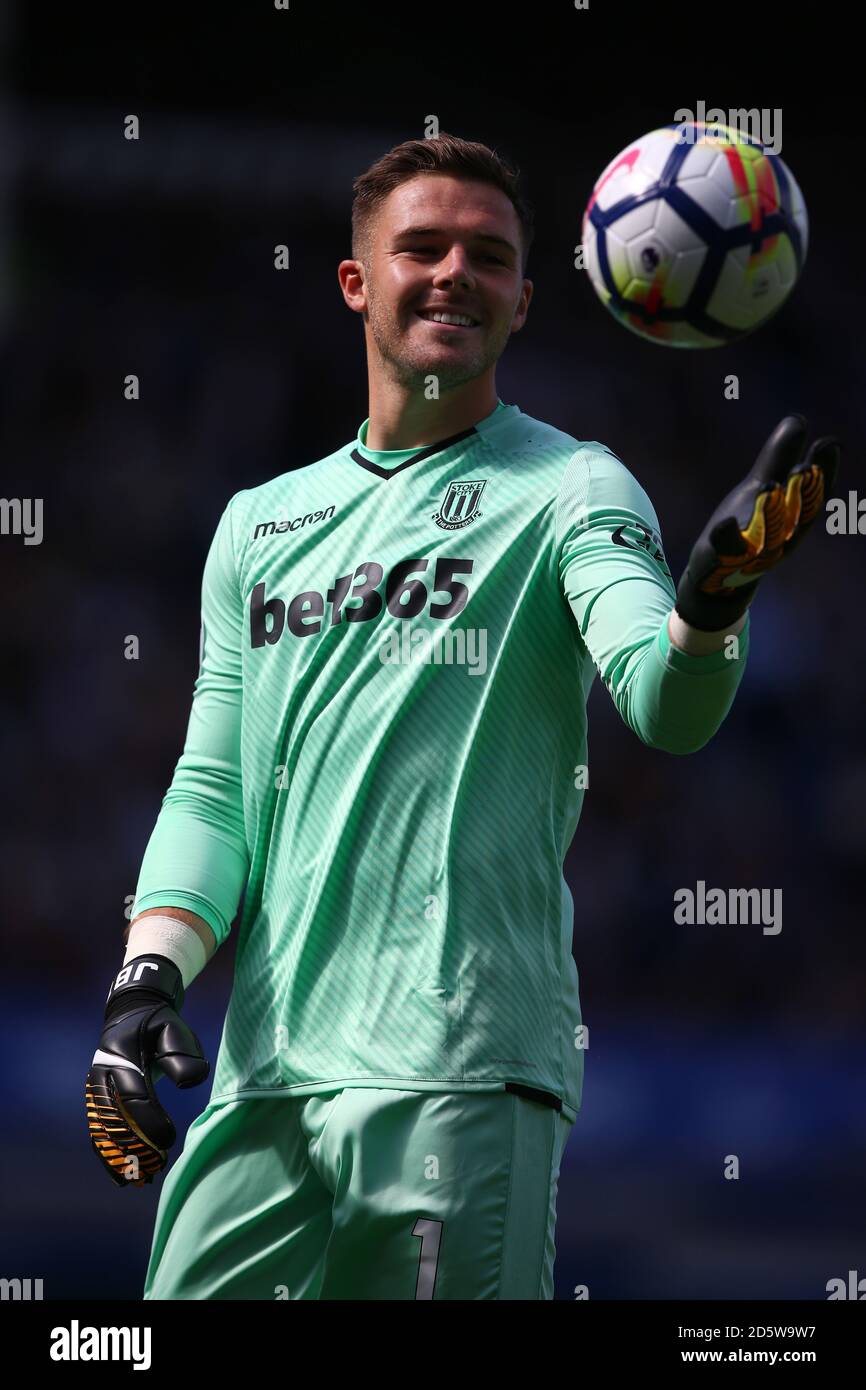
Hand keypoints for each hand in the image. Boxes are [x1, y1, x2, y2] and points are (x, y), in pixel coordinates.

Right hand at [85, 955, 208, 1186]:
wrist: (130, 1015)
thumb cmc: (158, 1025)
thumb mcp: (174, 1028)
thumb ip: (182, 1052)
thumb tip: (187, 1083)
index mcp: (120, 1056)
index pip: (133, 1097)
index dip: (149, 1122)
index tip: (169, 1140)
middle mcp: (102, 1076)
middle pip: (113, 1120)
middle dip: (134, 1147)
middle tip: (157, 1166)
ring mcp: (96, 1091)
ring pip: (103, 1131)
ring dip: (120, 1157)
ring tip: (140, 1178)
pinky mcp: (98, 1103)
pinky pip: (100, 1133)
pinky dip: (110, 1156)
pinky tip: (122, 1176)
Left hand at [675, 415, 839, 631]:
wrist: (719, 574)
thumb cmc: (748, 526)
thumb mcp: (764, 488)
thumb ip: (779, 457)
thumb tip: (798, 419)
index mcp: (793, 518)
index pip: (814, 495)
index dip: (822, 473)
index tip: (827, 446)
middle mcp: (780, 537)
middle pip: (796, 516)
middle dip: (801, 493)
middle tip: (804, 468)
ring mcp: (752, 551)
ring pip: (767, 535)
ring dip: (770, 513)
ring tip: (769, 487)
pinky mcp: (723, 558)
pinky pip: (726, 550)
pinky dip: (727, 538)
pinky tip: (724, 525)